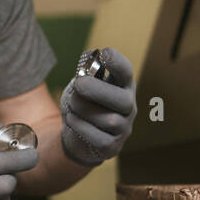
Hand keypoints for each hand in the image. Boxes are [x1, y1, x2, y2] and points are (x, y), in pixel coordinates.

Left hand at [59, 46, 136, 166]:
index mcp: (121, 86)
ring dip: (84, 110)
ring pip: (108, 120)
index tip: (104, 53)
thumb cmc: (83, 105)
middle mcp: (128, 106)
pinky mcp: (112, 146)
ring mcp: (123, 128)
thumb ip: (85, 75)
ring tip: (71, 106)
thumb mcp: (81, 86)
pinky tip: (72, 120)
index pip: (126, 72)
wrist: (77, 137)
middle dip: (98, 90)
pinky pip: (98, 138)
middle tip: (78, 84)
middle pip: (123, 99)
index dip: (118, 62)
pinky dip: (81, 127)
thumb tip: (86, 60)